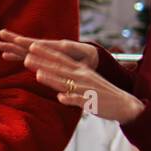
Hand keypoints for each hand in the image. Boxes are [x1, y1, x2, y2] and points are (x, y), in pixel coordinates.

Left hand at [5, 30, 144, 122]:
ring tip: (38, 75)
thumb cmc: (100, 91)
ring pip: (67, 83)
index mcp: (81, 70)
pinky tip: (61, 98)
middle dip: (43, 63)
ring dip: (53, 79)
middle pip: (60, 69)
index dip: (46, 53)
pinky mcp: (91, 102)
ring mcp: (86, 89)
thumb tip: (48, 70)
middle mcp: (82, 77)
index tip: (31, 46)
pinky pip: (80, 100)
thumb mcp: (84, 78)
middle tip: (26, 57)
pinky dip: (71, 99)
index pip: (60, 59)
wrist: (124, 104)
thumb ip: (67, 74)